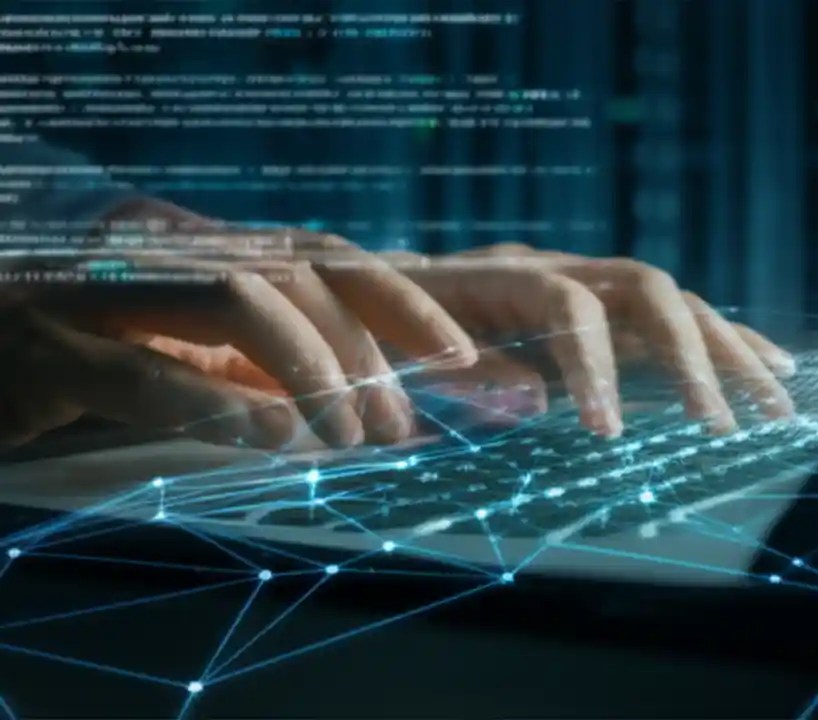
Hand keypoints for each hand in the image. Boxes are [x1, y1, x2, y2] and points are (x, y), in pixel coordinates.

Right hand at [1, 198, 477, 448]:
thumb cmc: (78, 346)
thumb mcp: (184, 341)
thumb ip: (259, 354)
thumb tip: (363, 393)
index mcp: (200, 243)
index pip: (325, 254)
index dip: (402, 302)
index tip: (461, 358)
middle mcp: (158, 249)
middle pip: (298, 272)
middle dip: (369, 351)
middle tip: (398, 427)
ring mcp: (99, 290)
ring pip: (238, 300)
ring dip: (315, 372)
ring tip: (349, 438)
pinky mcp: (44, 350)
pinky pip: (147, 371)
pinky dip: (223, 406)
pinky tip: (277, 439)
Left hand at [382, 243, 796, 436]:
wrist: (384, 293)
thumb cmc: (386, 329)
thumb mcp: (405, 349)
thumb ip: (467, 371)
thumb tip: (537, 399)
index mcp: (505, 274)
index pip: (570, 303)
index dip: (593, 362)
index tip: (607, 432)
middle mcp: (563, 268)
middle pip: (647, 290)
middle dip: (690, 356)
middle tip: (719, 426)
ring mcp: (594, 285)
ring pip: (678, 303)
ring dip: (730, 352)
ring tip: (777, 404)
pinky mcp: (611, 312)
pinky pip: (679, 320)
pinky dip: (728, 345)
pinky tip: (774, 369)